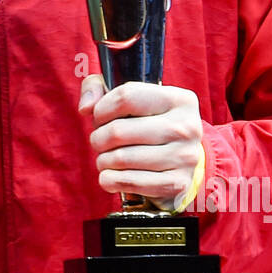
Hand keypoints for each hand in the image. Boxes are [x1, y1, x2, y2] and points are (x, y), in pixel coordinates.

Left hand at [78, 74, 203, 207]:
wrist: (181, 162)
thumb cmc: (149, 124)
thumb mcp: (129, 97)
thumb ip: (97, 88)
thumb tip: (85, 108)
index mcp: (179, 99)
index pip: (126, 97)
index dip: (102, 109)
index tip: (100, 118)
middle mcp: (186, 127)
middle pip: (118, 131)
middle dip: (98, 138)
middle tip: (100, 142)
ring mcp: (184, 158)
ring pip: (120, 158)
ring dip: (103, 160)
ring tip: (106, 158)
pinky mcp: (177, 184)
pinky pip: (128, 182)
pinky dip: (109, 180)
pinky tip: (111, 175)